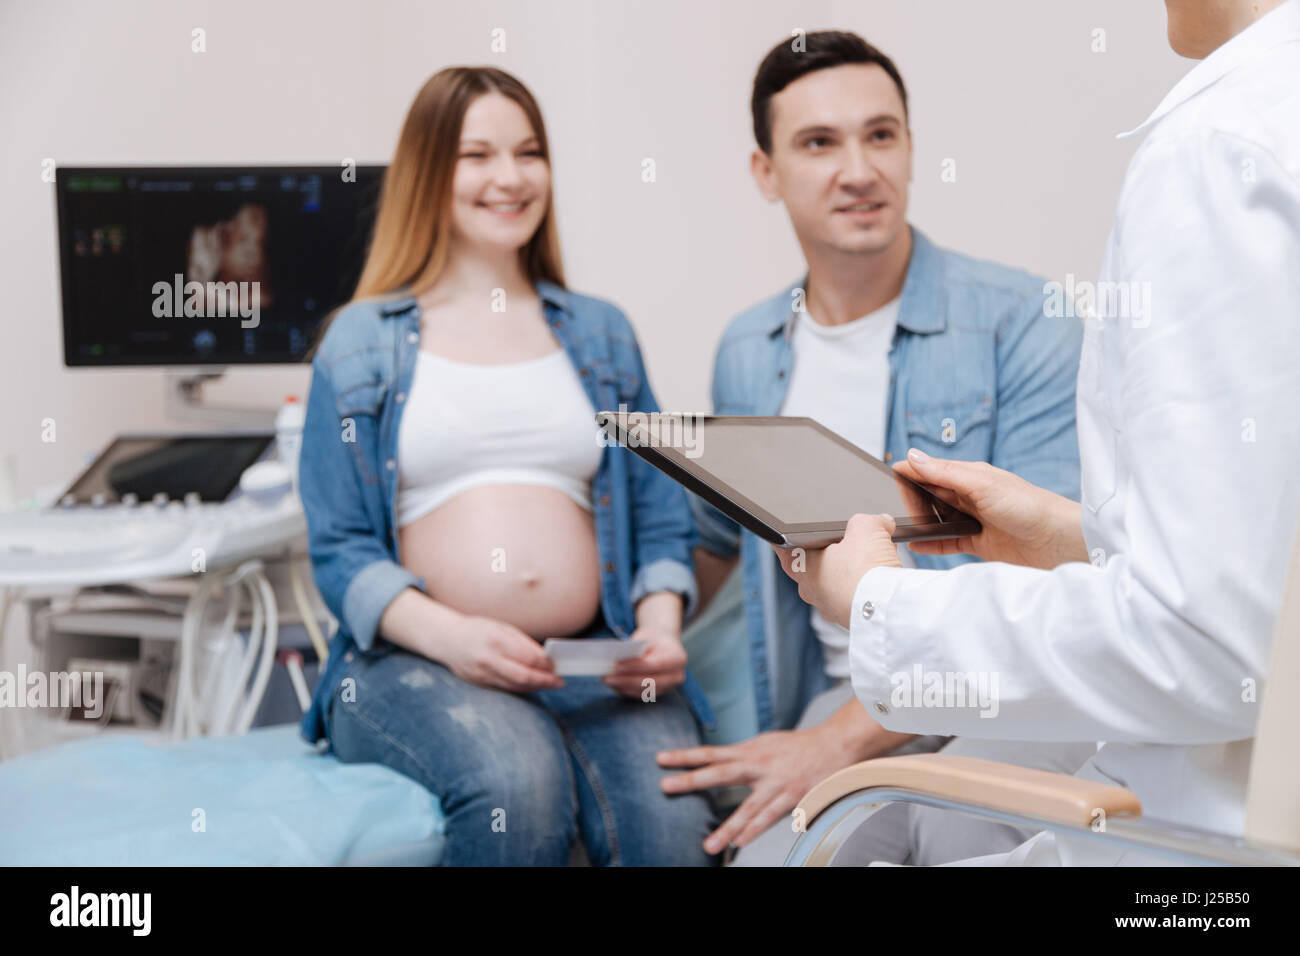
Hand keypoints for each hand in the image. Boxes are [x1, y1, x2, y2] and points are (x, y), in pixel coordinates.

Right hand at [437, 615, 563, 692]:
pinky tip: (533, 686)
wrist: (447, 640)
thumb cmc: (479, 630)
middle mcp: (488, 659)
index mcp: (495, 640)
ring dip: (536, 687)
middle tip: (559, 681)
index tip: (556, 664)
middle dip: (545, 681)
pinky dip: (522, 689)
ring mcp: (482, 674)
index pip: (528, 657)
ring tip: (550, 684)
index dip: (546, 664)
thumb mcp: (502, 628)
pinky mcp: (480, 684)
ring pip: (516, 686)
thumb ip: (524, 643)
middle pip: (523, 676)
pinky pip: (506, 689)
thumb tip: (545, 658)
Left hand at [603, 624, 686, 696]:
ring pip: (643, 691)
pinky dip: (625, 690)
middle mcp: (677, 675)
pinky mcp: (659, 693)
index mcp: (678, 658)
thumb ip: (636, 647)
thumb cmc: (654, 638)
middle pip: (649, 681)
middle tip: (606, 676)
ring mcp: (669, 687)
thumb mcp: (647, 636)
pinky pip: (640, 695)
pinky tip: (612, 684)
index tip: (616, 665)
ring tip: (606, 680)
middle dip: (626, 680)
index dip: (635, 666)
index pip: (655, 664)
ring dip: (623, 686)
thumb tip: (616, 658)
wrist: (665, 644)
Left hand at [657, 726, 855, 854]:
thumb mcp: (766, 742)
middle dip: (691, 780)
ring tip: (707, 846)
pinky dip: (755, 830)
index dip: (686, 755)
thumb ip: (743, 754)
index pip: (711, 752)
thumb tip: (720, 760)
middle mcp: (759, 764)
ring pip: (746, 807)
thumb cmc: (799, 745)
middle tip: (665, 786)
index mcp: (750, 750)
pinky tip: (740, 842)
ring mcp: (775, 783)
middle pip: (719, 772)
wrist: (835, 743)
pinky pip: (770, 817)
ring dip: (726, 828)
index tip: (660, 759)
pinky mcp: (792, 797)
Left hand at [773, 512, 901, 628]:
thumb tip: (880, 522)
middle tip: (845, 540)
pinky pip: (854, 598)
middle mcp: (812, 591)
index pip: (785, 550)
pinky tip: (881, 578)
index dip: (787, 539)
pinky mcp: (851, 618)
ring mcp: (831, 607)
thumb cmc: (865, 571)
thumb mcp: (866, 529)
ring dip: (851, 571)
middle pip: (815, 566)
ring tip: (873, 557)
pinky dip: (865, 587)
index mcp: (804, 568)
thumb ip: (867, 521)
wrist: (886, 608)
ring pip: (836, 584)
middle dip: (830, 552)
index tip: (784, 535)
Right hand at [892, 448, 1086, 568]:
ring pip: (938, 519)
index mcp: (972, 476)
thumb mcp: (981, 484)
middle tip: (900, 512)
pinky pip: (947, 542)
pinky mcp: (979, 544)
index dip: (911, 473)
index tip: (889, 477)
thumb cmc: (1028, 507)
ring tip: (901, 528)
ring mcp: (975, 520)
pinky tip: (915, 544)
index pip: (932, 471)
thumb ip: (944, 473)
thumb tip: (911, 456)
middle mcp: (972, 496)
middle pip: (931, 496)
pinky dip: (930, 543)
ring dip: (921, 522)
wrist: (1059, 543)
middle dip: (913, 500)